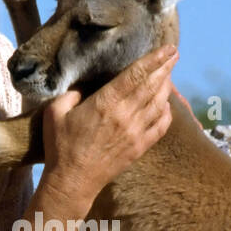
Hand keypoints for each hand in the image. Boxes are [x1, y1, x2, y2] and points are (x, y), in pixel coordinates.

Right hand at [39, 43, 178, 205]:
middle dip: (166, 67)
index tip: (167, 48)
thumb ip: (71, 93)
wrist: (72, 182)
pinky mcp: (140, 147)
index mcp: (105, 102)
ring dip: (167, 87)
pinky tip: (166, 105)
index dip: (154, 59)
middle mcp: (125, 115)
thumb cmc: (61, 146)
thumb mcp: (55, 112)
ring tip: (169, 74)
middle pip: (152, 85)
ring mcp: (135, 132)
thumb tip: (85, 85)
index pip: (136, 74)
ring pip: (159, 104)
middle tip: (175, 54)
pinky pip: (161, 126)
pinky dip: (167, 113)